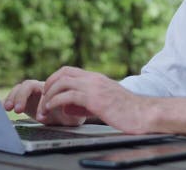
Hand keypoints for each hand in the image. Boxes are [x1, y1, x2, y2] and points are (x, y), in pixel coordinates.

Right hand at [2, 79, 84, 125]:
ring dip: (11, 98)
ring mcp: (29, 95)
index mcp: (51, 89)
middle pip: (27, 85)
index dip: (38, 102)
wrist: (66, 117)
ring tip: (7, 109)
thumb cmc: (71, 115)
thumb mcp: (74, 114)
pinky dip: (5, 101)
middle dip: (21, 96)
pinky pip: (11, 99)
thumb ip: (70, 110)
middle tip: (17, 110)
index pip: (42, 89)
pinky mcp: (22, 102)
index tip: (40, 117)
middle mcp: (38, 89)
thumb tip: (64, 108)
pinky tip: (0, 108)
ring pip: (18, 90)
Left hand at [41, 66, 155, 133]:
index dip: (54, 79)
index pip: (69, 71)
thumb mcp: (106, 101)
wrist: (143, 114)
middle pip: (63, 73)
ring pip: (62, 83)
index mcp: (96, 78)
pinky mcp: (94, 99)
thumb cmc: (127, 111)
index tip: (48, 91)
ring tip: (44, 107)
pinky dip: (55, 101)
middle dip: (48, 85)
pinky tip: (51, 109)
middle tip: (42, 99)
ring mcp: (94, 87)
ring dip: (49, 95)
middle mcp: (94, 79)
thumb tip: (73, 107)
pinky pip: (68, 96)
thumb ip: (90, 100)